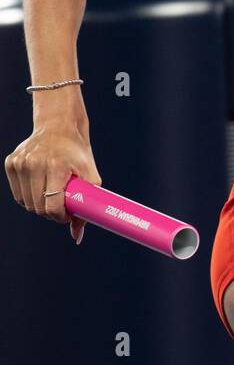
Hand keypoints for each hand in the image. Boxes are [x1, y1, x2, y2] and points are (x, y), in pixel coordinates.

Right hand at [4, 124, 101, 243]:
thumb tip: (77, 238)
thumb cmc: (78, 154)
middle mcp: (34, 163)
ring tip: (51, 193)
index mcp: (55, 166)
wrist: (59, 127)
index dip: (61, 216)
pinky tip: (40, 186)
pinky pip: (18, 194)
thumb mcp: (91, 177)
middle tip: (62, 204)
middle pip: (38, 208)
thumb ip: (87, 208)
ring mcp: (20, 162)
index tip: (68, 214)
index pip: (52, 207)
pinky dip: (28, 196)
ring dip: (39, 205)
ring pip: (25, 203)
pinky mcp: (11, 162)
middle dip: (51, 212)